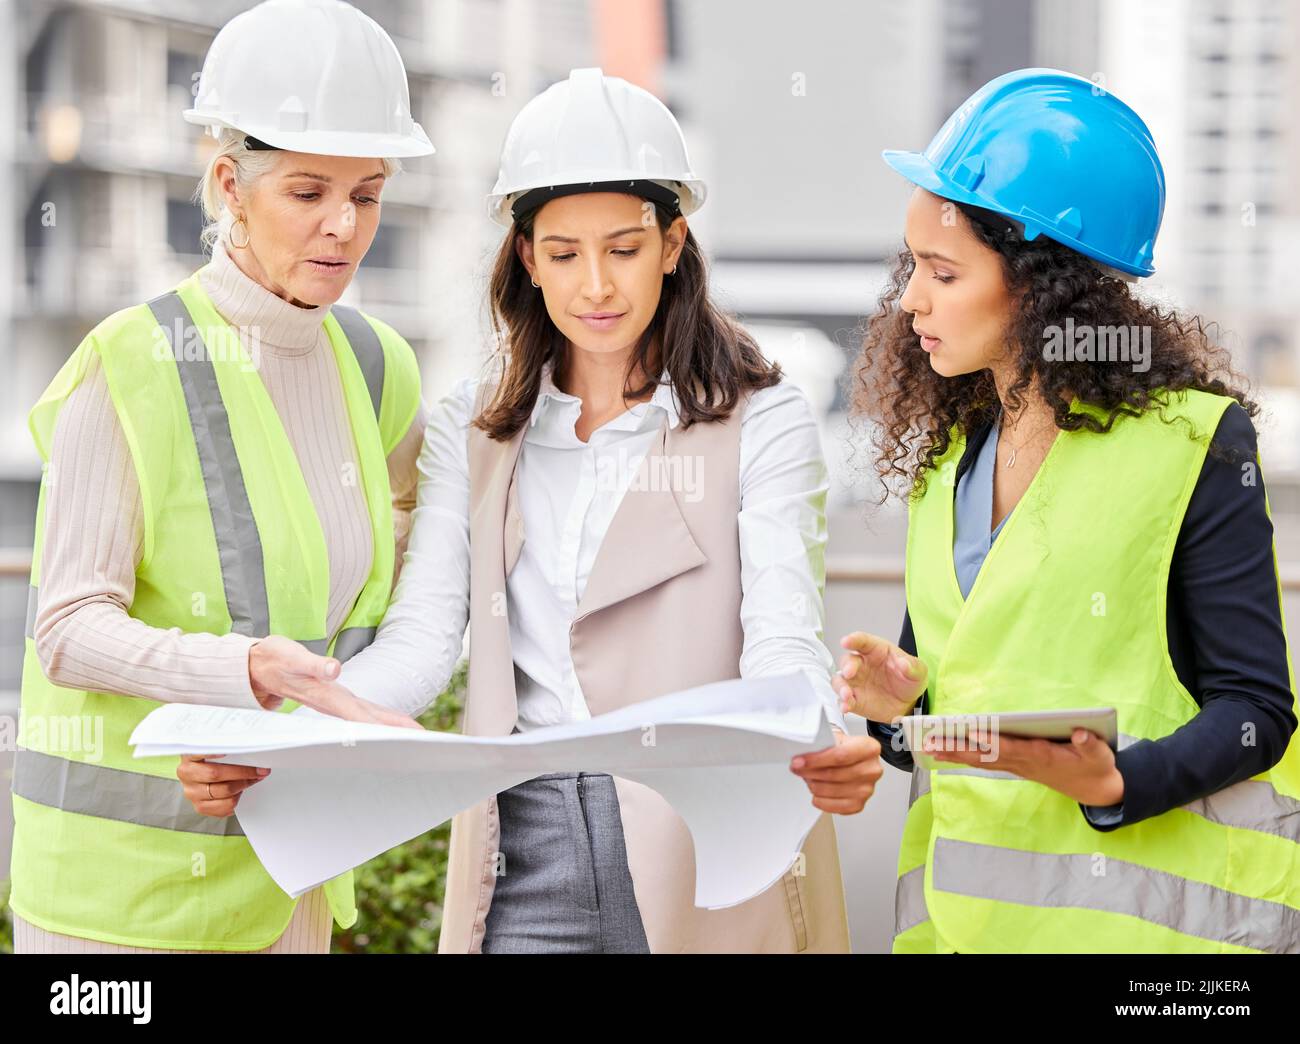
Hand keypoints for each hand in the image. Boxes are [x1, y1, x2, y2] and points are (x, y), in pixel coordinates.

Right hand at [178, 754, 268, 817]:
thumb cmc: (212, 761)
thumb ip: (225, 747)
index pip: (198, 753)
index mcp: (189, 757)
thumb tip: (248, 748)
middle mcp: (187, 775)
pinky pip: (224, 807)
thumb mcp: (214, 749)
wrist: (201, 777)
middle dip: (242, 772)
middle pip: (215, 774)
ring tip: (253, 780)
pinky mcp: (200, 807)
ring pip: (223, 792)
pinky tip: (240, 791)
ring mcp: (192, 793)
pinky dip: (237, 799)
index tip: (226, 752)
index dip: (211, 753)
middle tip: (260, 770)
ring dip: (243, 786)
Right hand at [248, 635, 422, 728]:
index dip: (384, 726)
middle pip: (370, 719)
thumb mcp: (293, 658)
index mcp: (327, 696)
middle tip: (422, 740)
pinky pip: (358, 710)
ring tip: (411, 734)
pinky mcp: (332, 694)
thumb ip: (314, 664)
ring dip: (388, 725)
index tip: (405, 736)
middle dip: (395, 730)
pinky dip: (375, 717)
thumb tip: (335, 669)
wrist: (257, 666)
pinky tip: (386, 724)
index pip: (361, 715)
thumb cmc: (276, 660)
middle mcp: (333, 701)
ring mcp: (333, 700)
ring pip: (366, 715)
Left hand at [788, 730, 883, 813]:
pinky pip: (836, 807)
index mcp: (869, 748)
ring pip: (832, 791)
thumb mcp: (836, 737)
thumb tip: (803, 748)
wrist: (854, 759)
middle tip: (797, 768)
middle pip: (834, 774)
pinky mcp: (859, 804)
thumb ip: (822, 742)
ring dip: (814, 785)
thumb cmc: (845, 748)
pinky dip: (821, 801)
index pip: (840, 755)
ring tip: (808, 778)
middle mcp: (871, 769)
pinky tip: (816, 793)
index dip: (816, 760)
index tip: (799, 761)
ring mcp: (867, 789)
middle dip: (810, 772)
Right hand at [832, 631, 927, 723]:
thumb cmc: (909, 681)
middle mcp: (863, 665)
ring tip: (847, 694)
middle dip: (846, 666)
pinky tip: (847, 706)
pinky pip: (844, 700)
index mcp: (876, 651)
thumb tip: (904, 663)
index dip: (853, 640)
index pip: (862, 641)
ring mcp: (857, 683)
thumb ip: (912, 666)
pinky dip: (843, 703)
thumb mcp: (918, 671)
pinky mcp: (855, 699)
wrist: (909, 705)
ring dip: (840, 686)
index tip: (846, 641)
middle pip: (847, 660)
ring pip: (840, 680)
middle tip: (849, 672)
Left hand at [926, 727, 1123, 805]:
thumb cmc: (1097, 767)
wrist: (1097, 791)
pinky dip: (967, 757)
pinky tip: (948, 753)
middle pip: (988, 755)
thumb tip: (1080, 732)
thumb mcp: (1101, 755)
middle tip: (933, 742)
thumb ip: (1091, 744)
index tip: (972, 731)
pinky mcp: (1018, 766)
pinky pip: (987, 762)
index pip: (1012, 748)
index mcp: (1043, 756)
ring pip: (983, 760)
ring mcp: (1020, 766)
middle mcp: (1026, 763)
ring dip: (956, 754)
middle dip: (960, 748)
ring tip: (930, 747)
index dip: (992, 740)